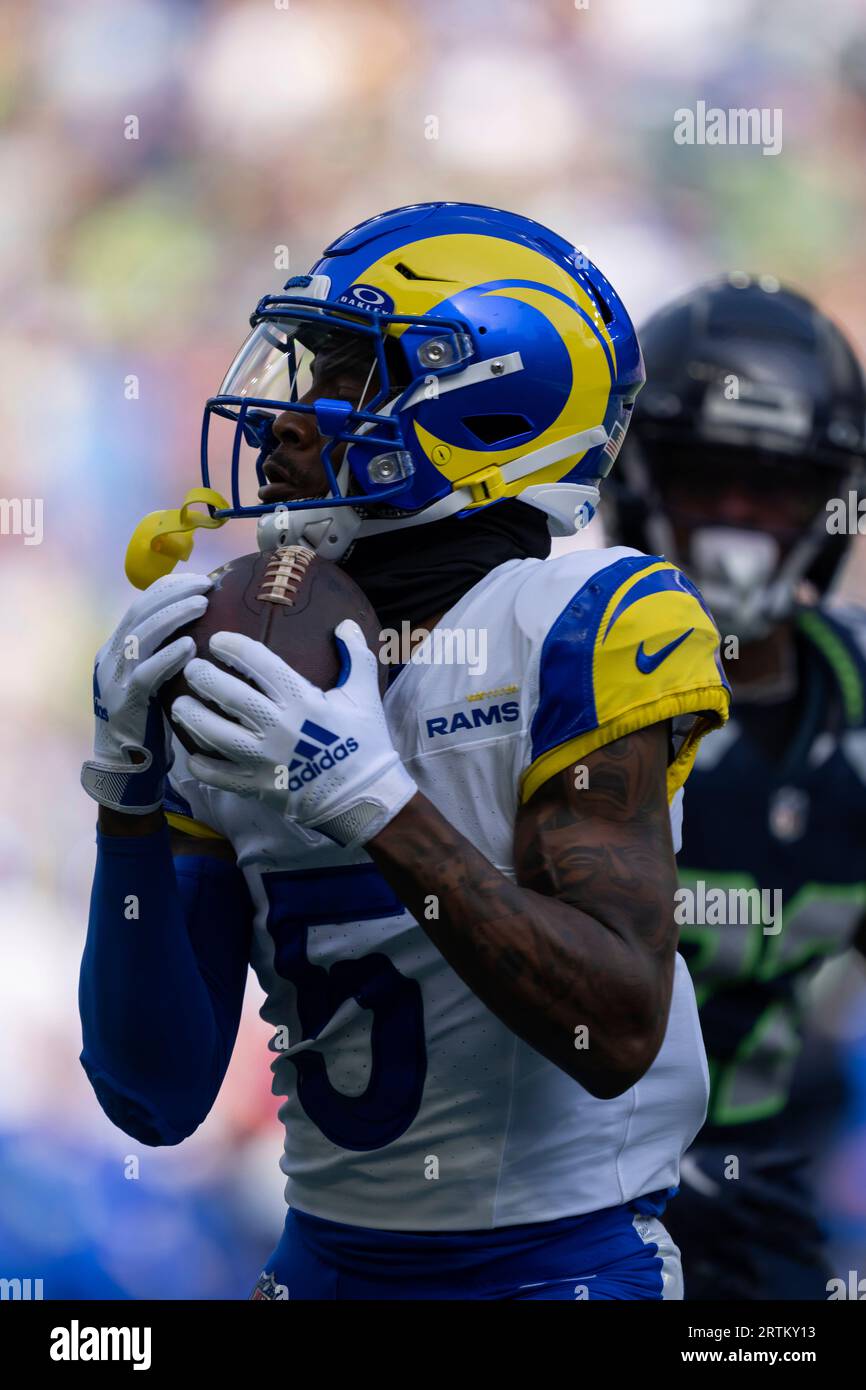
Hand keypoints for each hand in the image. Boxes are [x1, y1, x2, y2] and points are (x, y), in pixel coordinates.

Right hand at [81, 573, 211, 813]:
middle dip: (174, 594)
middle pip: (140, 613)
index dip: (169, 588)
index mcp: (117, 647)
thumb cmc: (153, 718)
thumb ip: (168, 652)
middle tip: (206, 585)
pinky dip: (168, 656)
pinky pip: (146, 673)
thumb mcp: (157, 678)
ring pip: (141, 636)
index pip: (141, 605)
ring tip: (202, 605)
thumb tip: (204, 623)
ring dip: (173, 616)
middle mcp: (111, 657)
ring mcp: (114, 679)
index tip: (200, 579)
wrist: (128, 765)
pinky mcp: (125, 701)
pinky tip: (190, 646)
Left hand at [171, 620, 416, 850]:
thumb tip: (345, 624)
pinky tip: (192, 754)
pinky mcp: (259, 786)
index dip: (234, 647)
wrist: (365, 797)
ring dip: (192, 717)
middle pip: (229, 696)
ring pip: (216, 734)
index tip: (217, 641)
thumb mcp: (364, 695)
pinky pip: (220, 776)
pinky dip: (202, 765)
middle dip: (203, 678)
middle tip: (191, 669)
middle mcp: (278, 727)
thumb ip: (356, 657)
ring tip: (179, 705)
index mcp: (303, 701)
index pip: (260, 664)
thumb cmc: (365, 742)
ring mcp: (266, 759)